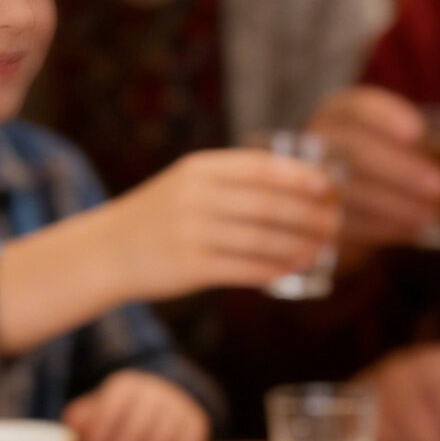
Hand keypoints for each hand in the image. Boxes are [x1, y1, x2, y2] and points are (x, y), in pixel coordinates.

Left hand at [62, 371, 209, 440]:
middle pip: (137, 425)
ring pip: (161, 438)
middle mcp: (156, 391)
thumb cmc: (121, 417)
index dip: (100, 432)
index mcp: (127, 386)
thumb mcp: (97, 411)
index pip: (112, 406)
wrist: (162, 407)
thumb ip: (82, 420)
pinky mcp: (196, 423)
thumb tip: (77, 429)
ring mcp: (179, 407)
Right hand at [104, 150, 340, 301]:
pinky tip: (290, 271)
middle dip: (308, 216)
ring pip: (260, 239)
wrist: (106, 250)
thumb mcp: (190, 184)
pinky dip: (271, 270)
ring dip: (297, 246)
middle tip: (333, 225)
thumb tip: (304, 189)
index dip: (300, 178)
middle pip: (267, 205)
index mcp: (199, 169)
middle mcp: (194, 196)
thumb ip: (235, 182)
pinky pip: (242, 269)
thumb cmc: (163, 216)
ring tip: (319, 251)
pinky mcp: (188, 266)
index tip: (328, 189)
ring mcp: (189, 231)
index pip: (261, 168)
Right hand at [308, 87, 439, 250]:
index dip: (387, 117)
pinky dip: (383, 227)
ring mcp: (308, 179)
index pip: (359, 107)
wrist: (327, 204)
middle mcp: (318, 141)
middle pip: (356, 150)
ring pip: (351, 191)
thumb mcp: (394, 146)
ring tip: (433, 213)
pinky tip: (412, 229)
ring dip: (397, 204)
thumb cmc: (377, 166)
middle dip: (401, 169)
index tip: (419, 133)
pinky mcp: (311, 218)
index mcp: (339, 114)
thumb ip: (421, 145)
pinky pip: (346, 223)